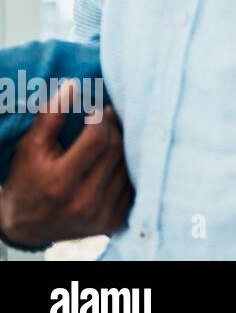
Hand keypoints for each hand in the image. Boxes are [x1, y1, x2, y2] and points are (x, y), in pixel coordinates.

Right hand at [0, 80, 132, 248]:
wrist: (26, 227)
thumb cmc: (27, 180)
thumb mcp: (30, 148)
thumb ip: (51, 116)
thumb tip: (73, 85)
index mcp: (59, 184)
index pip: (98, 139)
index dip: (101, 119)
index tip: (98, 109)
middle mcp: (83, 203)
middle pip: (116, 151)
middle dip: (114, 128)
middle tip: (110, 115)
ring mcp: (100, 216)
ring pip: (128, 166)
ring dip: (124, 145)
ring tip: (115, 133)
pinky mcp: (113, 223)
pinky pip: (133, 185)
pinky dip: (128, 167)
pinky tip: (120, 156)